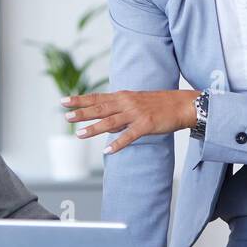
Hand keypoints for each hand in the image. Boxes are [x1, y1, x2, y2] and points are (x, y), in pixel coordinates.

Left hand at [61, 89, 196, 153]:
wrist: (182, 104)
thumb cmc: (159, 104)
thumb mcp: (135, 102)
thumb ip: (119, 110)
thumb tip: (105, 121)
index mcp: (123, 96)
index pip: (97, 98)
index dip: (80, 100)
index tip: (64, 101)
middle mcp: (127, 103)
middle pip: (100, 108)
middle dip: (82, 113)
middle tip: (66, 117)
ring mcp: (136, 114)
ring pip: (111, 122)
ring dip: (94, 128)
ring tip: (79, 134)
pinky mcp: (146, 125)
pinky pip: (129, 136)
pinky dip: (118, 143)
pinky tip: (107, 150)